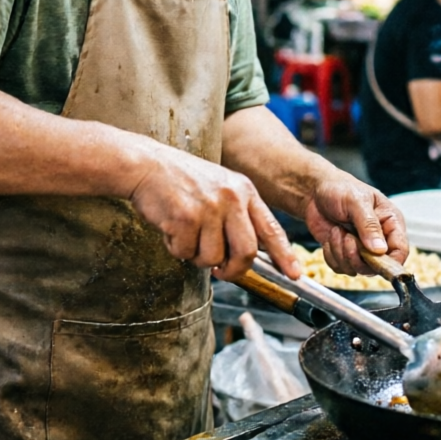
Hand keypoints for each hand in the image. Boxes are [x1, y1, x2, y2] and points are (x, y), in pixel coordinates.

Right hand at [128, 145, 298, 281]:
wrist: (147, 165)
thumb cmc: (181, 181)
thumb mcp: (220, 188)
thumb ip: (237, 216)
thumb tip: (248, 255)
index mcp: (244, 190)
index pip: (272, 228)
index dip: (285, 255)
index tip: (294, 274)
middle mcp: (231, 198)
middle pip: (246, 252)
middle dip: (232, 270)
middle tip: (219, 270)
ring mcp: (209, 207)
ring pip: (212, 258)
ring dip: (196, 256)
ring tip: (186, 234)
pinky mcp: (186, 217)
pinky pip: (186, 253)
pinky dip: (176, 248)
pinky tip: (171, 229)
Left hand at [302, 176, 408, 276]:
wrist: (315, 190)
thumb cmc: (340, 188)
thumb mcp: (356, 201)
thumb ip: (369, 225)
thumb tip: (380, 249)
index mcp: (390, 222)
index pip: (400, 251)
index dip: (390, 261)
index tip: (373, 259)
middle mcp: (379, 238)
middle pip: (378, 266)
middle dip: (358, 256)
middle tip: (347, 238)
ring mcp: (362, 248)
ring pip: (358, 269)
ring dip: (342, 254)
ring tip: (337, 232)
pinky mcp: (345, 253)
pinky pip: (341, 268)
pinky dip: (332, 256)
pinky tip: (331, 238)